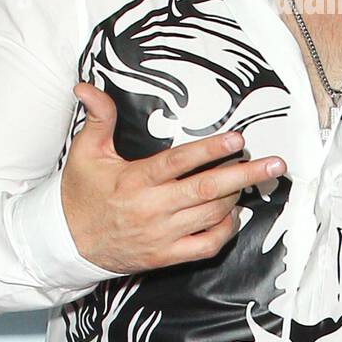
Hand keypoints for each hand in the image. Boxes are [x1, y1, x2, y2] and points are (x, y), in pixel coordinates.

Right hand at [59, 81, 286, 273]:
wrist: (66, 243)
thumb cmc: (80, 194)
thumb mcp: (85, 152)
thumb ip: (97, 118)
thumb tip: (87, 85)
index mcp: (134, 180)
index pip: (178, 163)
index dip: (209, 150)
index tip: (237, 139)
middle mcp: (151, 208)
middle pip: (205, 191)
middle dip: (244, 175)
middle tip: (275, 163)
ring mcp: (161, 235)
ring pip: (210, 216)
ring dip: (235, 197)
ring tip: (251, 179)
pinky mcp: (165, 255)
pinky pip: (205, 246)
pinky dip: (225, 231)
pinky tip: (234, 215)